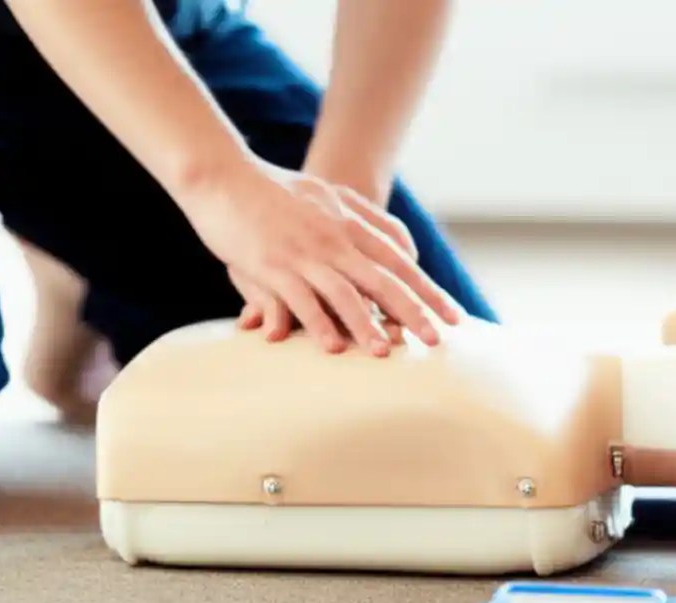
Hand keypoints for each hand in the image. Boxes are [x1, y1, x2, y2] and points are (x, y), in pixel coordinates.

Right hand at [184, 161, 460, 355]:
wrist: (223, 175)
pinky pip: (301, 299)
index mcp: (350, 222)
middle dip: (413, 312)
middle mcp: (334, 238)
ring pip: (345, 293)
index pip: (399, 261)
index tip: (452, 315)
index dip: (427, 289)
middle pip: (382, 279)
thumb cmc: (277, 190)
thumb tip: (405, 247)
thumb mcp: (330, 195)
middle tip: (437, 340)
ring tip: (384, 353)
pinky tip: (332, 347)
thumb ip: (368, 219)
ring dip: (366, 325)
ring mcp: (304, 252)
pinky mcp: (272, 264)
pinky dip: (317, 323)